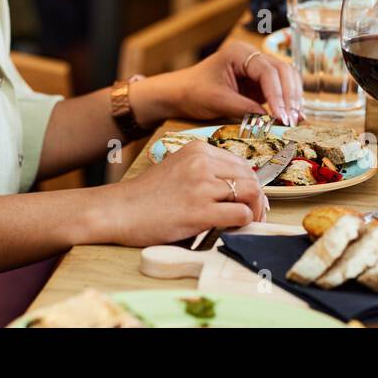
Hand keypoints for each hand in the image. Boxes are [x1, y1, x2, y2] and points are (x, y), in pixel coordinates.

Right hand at [104, 140, 266, 246]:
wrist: (120, 210)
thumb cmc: (146, 195)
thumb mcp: (177, 168)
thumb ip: (204, 171)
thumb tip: (236, 185)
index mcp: (197, 150)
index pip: (241, 162)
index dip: (250, 182)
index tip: (249, 197)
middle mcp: (202, 163)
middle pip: (250, 176)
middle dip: (257, 197)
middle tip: (255, 212)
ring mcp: (202, 186)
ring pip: (251, 193)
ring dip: (255, 210)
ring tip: (248, 221)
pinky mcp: (200, 211)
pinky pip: (240, 214)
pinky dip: (244, 223)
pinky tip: (234, 228)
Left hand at [139, 39, 301, 126]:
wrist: (178, 94)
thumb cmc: (193, 92)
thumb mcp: (217, 101)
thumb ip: (246, 108)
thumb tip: (273, 120)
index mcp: (238, 52)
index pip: (267, 71)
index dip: (278, 94)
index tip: (282, 117)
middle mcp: (251, 56)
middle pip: (282, 71)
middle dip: (289, 97)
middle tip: (293, 120)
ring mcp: (256, 69)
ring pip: (285, 79)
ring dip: (292, 99)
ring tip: (295, 121)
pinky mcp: (258, 83)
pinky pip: (279, 90)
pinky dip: (286, 103)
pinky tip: (291, 117)